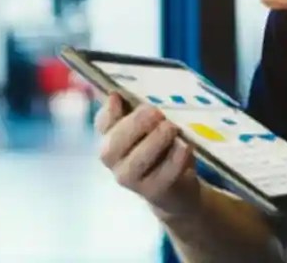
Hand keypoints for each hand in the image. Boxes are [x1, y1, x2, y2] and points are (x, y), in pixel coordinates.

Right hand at [95, 93, 200, 217]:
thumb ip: (130, 112)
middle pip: (116, 142)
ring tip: (172, 128)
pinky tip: (185, 146)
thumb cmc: (159, 150)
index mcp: (110, 140)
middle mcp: (114, 162)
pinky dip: (176, 158)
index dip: (109, 111)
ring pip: (137, 160)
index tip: (118, 97)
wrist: (175, 189)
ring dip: (156, 140)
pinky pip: (163, 174)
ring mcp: (131, 180)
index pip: (102, 125)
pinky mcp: (153, 191)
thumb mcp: (146, 129)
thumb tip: (113, 95)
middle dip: (137, 124)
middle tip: (157, 113)